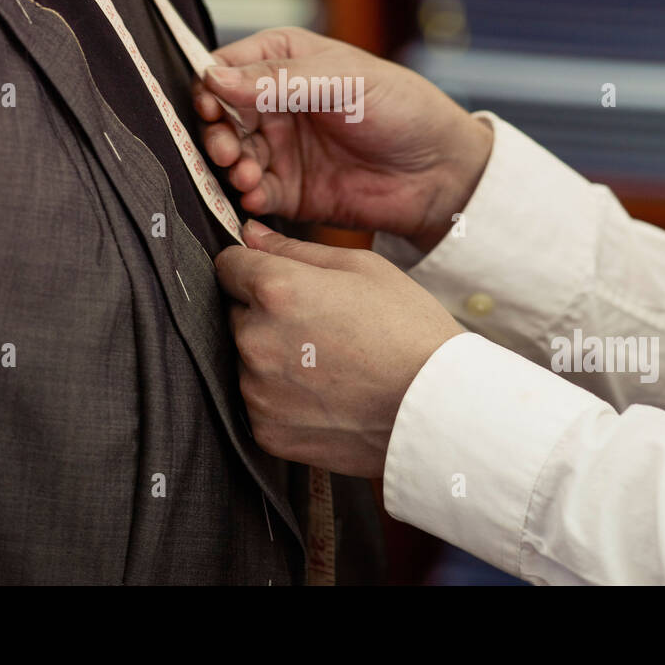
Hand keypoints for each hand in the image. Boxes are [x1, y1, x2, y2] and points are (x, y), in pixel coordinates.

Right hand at [194, 27, 492, 252]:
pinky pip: (253, 194)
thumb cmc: (404, 109)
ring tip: (246, 173)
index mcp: (285, 61)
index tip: (209, 105)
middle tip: (227, 148)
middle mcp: (275, 103)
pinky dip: (248, 196)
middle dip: (216, 132)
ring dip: (230, 166)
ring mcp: (280, 148)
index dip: (210, 86)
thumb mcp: (344, 80)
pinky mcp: (289, 191)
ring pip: (231, 156)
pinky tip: (259, 196)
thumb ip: (279, 79)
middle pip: (220, 116)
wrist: (441, 173)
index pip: (225, 67)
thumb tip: (216, 77)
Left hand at [216, 219, 464, 477]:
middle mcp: (255, 340)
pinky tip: (322, 392)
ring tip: (325, 362)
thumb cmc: (409, 330)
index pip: (227, 265)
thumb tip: (250, 234)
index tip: (277, 279)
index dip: (252, 267)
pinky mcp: (265, 430)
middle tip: (317, 325)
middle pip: (233, 313)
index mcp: (276, 290)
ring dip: (268, 356)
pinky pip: (256, 401)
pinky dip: (279, 396)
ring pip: (243, 359)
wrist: (437, 410)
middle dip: (261, 313)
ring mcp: (257, 391)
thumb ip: (294, 248)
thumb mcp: (361, 268)